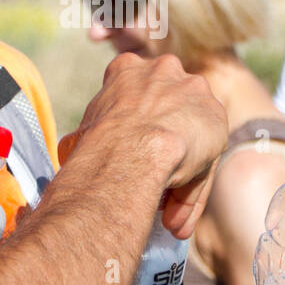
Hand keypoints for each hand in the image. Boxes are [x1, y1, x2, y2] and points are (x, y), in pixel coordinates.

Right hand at [59, 52, 226, 238]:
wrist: (135, 146)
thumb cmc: (98, 143)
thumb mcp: (82, 136)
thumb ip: (86, 139)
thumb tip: (69, 154)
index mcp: (126, 68)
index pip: (133, 95)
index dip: (131, 128)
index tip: (129, 155)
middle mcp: (163, 68)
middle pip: (166, 112)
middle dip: (162, 148)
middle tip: (152, 185)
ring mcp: (192, 88)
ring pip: (189, 134)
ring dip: (182, 173)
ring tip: (170, 214)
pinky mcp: (215, 113)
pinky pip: (206, 155)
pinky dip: (195, 185)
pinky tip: (180, 216)